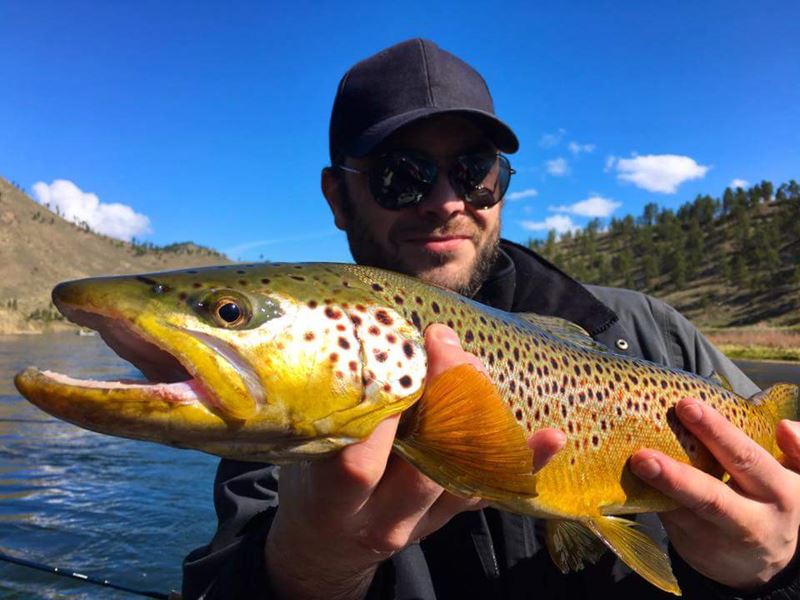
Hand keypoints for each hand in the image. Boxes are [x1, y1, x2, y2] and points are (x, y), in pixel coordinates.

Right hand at [264, 324, 562, 598]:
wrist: (325, 543)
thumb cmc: (306, 485)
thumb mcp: (301, 456)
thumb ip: (331, 418)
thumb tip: (364, 343)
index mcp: (335, 503)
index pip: (360, 464)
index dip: (384, 413)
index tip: (397, 356)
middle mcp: (383, 519)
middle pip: (426, 468)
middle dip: (444, 403)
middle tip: (448, 348)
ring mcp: (422, 524)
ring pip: (463, 476)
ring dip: (481, 418)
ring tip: (479, 366)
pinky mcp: (447, 520)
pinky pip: (487, 490)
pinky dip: (520, 461)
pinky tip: (550, 437)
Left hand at [630, 398, 799, 588]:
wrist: (766, 566)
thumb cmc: (771, 502)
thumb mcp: (797, 478)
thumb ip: (798, 450)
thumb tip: (785, 427)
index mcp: (780, 492)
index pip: (746, 459)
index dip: (717, 432)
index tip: (686, 405)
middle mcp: (751, 520)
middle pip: (712, 498)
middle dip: (678, 476)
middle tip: (645, 452)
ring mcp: (719, 538)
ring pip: (686, 514)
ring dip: (659, 491)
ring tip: (636, 466)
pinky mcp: (695, 547)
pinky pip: (670, 521)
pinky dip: (649, 500)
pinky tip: (629, 482)